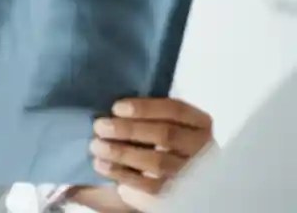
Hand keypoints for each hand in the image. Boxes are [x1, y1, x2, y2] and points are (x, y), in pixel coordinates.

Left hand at [89, 97, 214, 206]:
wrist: (169, 175)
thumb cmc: (157, 138)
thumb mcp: (160, 122)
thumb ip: (145, 114)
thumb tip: (112, 104)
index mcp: (199, 123)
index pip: (175, 109)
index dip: (145, 108)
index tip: (116, 108)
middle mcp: (201, 147)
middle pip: (166, 135)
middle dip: (129, 129)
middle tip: (100, 126)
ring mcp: (191, 172)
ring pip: (157, 161)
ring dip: (122, 152)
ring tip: (96, 145)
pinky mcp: (176, 193)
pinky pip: (149, 185)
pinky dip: (122, 173)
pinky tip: (101, 165)